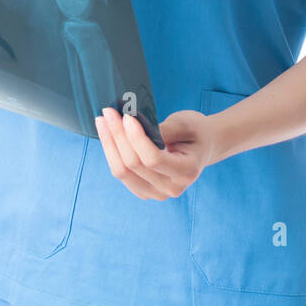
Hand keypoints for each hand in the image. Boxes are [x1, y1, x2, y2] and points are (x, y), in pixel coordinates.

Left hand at [94, 105, 215, 199]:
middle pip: (134, 165)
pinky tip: (107, 134)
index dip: (136, 138)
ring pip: (122, 172)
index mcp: (187, 171)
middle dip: (118, 136)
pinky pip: (121, 174)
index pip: (153, 159)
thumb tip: (134, 127)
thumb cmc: (196, 132)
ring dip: (109, 144)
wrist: (202, 146)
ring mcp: (156, 193)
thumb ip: (164, 129)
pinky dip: (112, 153)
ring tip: (102, 121)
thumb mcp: (186, 124)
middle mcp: (171, 188)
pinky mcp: (144, 190)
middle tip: (108, 112)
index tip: (126, 116)